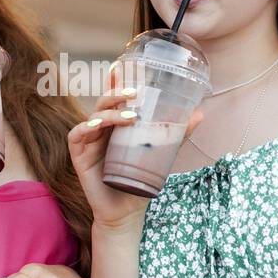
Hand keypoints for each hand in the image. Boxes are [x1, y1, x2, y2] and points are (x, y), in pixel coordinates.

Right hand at [66, 63, 202, 228]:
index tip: (123, 64)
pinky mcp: (78, 156)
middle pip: (104, 102)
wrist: (125, 213)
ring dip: (110, 113)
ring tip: (131, 117)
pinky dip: (86, 128)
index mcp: (118, 125)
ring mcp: (89, 141)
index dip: (116, 80)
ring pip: (94, 116)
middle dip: (117, 93)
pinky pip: (77, 135)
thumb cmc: (139, 182)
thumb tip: (199, 114)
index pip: (116, 98)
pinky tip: (97, 127)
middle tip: (136, 91)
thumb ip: (176, 135)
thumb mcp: (160, 155)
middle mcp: (102, 129)